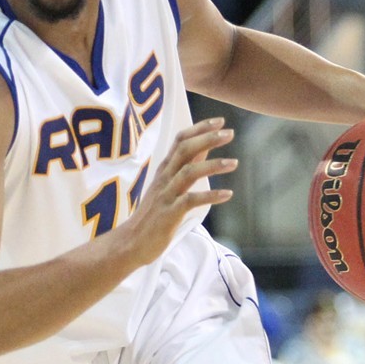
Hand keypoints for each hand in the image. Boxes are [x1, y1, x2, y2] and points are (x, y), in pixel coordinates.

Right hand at [121, 116, 236, 263]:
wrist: (130, 242)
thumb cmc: (152, 215)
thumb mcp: (167, 187)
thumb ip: (184, 168)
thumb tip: (204, 150)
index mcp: (164, 171)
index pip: (180, 141)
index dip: (199, 129)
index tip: (220, 121)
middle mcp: (165, 178)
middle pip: (185, 150)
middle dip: (207, 139)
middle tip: (229, 133)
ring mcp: (166, 195)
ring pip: (189, 172)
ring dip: (212, 166)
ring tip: (234, 163)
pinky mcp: (169, 213)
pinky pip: (191, 201)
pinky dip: (210, 196)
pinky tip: (228, 194)